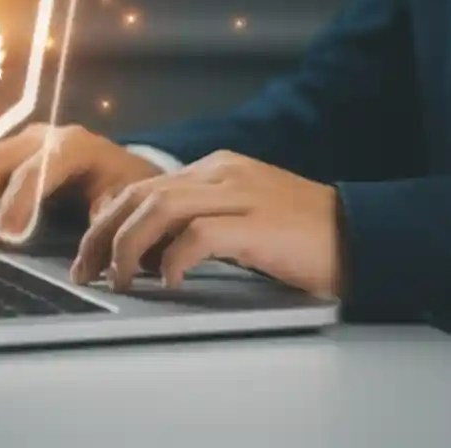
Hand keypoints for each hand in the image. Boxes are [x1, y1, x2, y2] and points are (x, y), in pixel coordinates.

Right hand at [0, 124, 163, 243]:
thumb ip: (107, 215)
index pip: (35, 171)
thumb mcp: (125, 200)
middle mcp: (40, 138)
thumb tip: (90, 235)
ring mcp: (18, 143)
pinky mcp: (5, 155)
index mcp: (72, 145)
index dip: (17, 203)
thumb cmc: (124, 188)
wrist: (124, 170)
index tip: (2, 238)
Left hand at [70, 150, 342, 297]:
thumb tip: (148, 252)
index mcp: (215, 168)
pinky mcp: (258, 224)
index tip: (89, 254)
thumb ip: (197, 223)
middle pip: (141, 195)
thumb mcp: (241, 218)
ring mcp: (240, 194)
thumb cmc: (301, 236)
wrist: (363, 234)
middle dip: (103, 234)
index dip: (107, 221)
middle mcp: (222, 173)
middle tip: (87, 271)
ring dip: (128, 246)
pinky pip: (199, 235)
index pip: (143, 187)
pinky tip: (169, 281)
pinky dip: (175, 259)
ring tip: (120, 279)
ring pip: (159, 208)